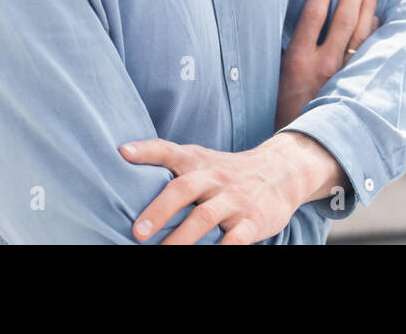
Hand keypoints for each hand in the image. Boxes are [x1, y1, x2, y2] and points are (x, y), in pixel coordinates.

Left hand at [119, 130, 343, 244]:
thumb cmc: (228, 171)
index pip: (170, 151)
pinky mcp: (253, 221)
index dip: (146, 151)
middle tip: (138, 232)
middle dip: (160, 211)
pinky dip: (221, 249)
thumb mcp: (202, 160)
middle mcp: (215, 178)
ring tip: (164, 254)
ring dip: (182, 238)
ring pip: (206, 217)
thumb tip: (122, 160)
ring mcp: (235, 199)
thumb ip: (169, 162)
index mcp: (199, 162)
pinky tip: (210, 254)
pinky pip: (236, 239)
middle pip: (185, 188)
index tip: (122, 153)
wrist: (283, 171)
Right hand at [276, 0, 378, 129]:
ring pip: (360, 33)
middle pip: (343, 19)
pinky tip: (377, 16)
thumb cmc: (281, 110)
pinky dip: (374, 31)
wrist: (300, 146)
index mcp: (298, 61)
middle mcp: (323, 65)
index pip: (313, 15)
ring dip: (367, 6)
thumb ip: (285, 51)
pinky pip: (369, 51)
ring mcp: (342, 76)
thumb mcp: (274, 78)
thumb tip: (290, 22)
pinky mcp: (355, 84)